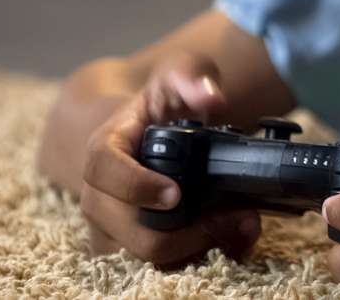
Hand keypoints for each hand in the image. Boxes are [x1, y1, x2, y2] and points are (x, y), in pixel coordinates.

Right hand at [79, 51, 262, 265]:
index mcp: (104, 149)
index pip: (103, 171)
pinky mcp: (131, 246)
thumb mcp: (178, 73)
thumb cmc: (163, 100)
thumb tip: (210, 98)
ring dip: (193, 250)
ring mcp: (111, 225)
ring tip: (240, 228)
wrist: (151, 127)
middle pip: (124, 229)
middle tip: (233, 219)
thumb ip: (192, 76)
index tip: (175, 194)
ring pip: (141, 255)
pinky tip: (231, 240)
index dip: (135, 186)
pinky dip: (195, 257)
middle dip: (181, 233)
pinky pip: (157, 264)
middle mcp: (99, 194)